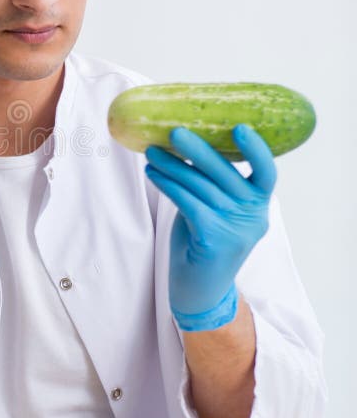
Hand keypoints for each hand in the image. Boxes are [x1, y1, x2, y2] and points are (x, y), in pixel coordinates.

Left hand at [144, 124, 275, 331]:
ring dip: (171, 166)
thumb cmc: (204, 242)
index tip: (240, 127)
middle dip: (197, 149)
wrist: (200, 291)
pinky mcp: (214, 239)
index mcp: (258, 204)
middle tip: (173, 131)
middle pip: (226, 173)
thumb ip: (210, 186)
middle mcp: (253, 215)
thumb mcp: (214, 210)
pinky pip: (187, 202)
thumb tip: (181, 145)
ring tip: (150, 152)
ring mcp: (236, 228)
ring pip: (200, 186)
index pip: (267, 172)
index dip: (257, 149)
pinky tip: (152, 174)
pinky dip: (168, 185)